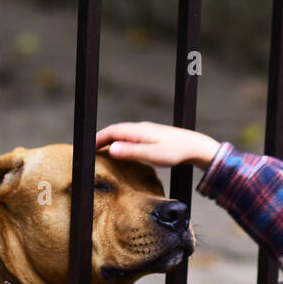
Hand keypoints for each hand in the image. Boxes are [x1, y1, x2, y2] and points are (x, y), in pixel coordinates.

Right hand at [95, 121, 219, 169]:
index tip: (87, 148)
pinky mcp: (152, 135)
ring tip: (103, 150)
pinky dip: (121, 142)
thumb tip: (111, 149)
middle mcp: (140, 128)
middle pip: (115, 131)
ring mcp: (146, 131)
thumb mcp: (152, 155)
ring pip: (123, 133)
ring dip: (111, 140)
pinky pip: (131, 137)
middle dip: (101, 139)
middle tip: (91, 150)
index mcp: (138, 131)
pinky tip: (123, 150)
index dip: (97, 139)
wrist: (195, 147)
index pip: (111, 132)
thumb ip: (131, 152)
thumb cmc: (176, 152)